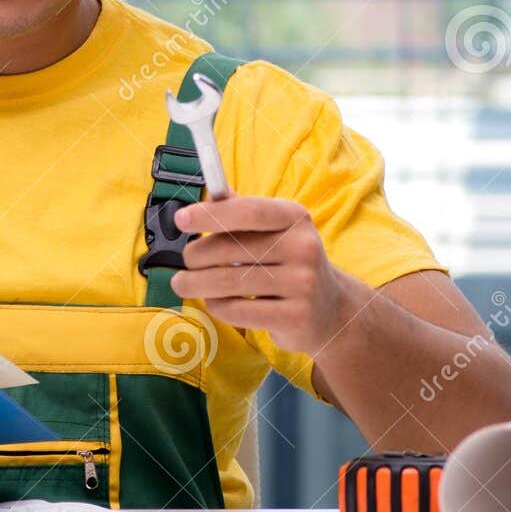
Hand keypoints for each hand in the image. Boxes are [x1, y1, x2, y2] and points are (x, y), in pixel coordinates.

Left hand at [169, 194, 347, 353]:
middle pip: (232, 248)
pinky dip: (217, 306)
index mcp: (295, 217)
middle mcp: (303, 247)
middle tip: (184, 261)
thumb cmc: (290, 263)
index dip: (211, 214)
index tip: (180, 219)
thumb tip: (210, 194)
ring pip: (230, 282)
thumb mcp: (275, 231)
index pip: (248, 211)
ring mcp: (303, 284)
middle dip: (197, 255)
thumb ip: (243, 212)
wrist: (330, 311)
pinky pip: (238, 311)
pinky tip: (213, 301)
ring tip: (183, 283)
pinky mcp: (296, 317)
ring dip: (196, 283)